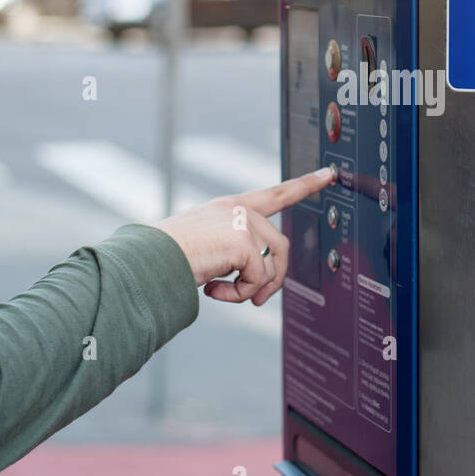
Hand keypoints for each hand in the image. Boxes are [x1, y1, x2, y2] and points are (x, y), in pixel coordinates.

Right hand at [152, 167, 332, 306]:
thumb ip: (235, 252)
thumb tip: (261, 284)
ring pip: (272, 265)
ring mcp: (242, 222)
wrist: (145, 263)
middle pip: (281, 246)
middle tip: (257, 300)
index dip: (304, 185)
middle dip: (273, 278)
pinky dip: (240, 294)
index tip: (329, 175)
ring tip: (223, 292)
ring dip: (252, 288)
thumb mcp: (207, 248)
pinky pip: (258, 278)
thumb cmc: (166, 260)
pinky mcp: (242, 241)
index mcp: (230, 207)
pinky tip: (213, 291)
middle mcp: (238, 208)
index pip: (275, 194)